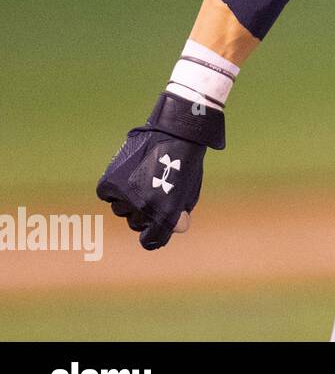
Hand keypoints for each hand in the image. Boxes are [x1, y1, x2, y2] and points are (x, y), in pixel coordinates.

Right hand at [96, 92, 223, 249]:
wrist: (176, 132)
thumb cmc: (186, 164)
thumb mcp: (189, 193)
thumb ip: (178, 214)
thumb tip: (175, 228)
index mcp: (165, 215)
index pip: (152, 241)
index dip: (154, 236)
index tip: (154, 231)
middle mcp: (143, 208)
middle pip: (135, 224)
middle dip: (143, 214)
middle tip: (153, 194)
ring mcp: (125, 195)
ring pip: (120, 209)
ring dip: (128, 201)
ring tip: (143, 180)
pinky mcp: (110, 181)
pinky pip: (107, 194)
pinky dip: (115, 188)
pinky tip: (127, 176)